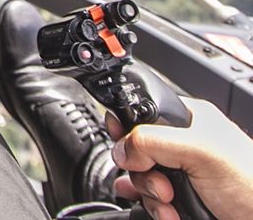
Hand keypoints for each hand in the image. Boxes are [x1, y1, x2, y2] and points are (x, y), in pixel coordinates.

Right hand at [106, 98, 252, 219]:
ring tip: (172, 204)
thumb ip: (154, 141)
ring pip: (141, 178)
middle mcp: (183, 145)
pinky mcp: (181, 198)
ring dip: (150, 195)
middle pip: (136, 151)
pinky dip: (153, 208)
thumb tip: (121, 149)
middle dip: (143, 172)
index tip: (127, 148)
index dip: (127, 129)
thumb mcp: (202, 152)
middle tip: (164, 184)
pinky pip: (149, 199)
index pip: (141, 114)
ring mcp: (182, 173)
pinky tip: (165, 212)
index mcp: (189, 120)